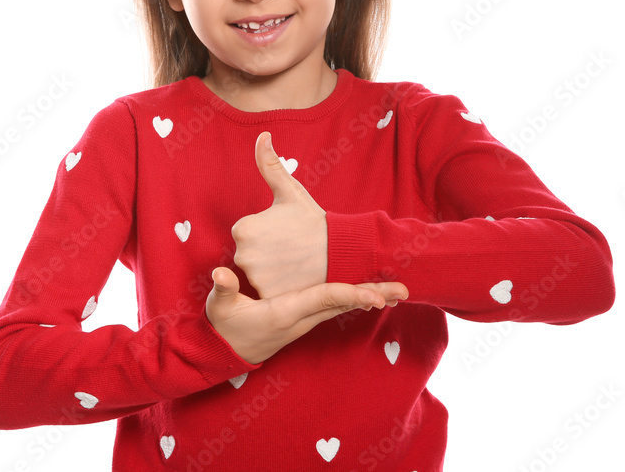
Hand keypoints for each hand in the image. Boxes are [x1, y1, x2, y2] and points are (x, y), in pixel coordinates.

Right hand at [205, 267, 407, 363]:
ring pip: (344, 304)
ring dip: (371, 296)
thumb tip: (220, 272)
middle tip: (404, 289)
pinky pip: (336, 304)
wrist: (225, 353)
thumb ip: (224, 289)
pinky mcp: (305, 316)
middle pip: (344, 303)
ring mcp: (306, 319)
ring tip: (397, 288)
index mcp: (285, 312)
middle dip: (374, 296)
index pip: (323, 299)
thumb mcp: (220, 307)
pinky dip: (356, 297)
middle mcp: (302, 318)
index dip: (350, 294)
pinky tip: (373, 292)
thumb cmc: (224, 326)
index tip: (376, 296)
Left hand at [232, 131, 326, 298]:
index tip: (285, 233)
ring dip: (272, 271)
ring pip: (258, 275)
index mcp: (243, 227)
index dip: (268, 233)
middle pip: (250, 255)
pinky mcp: (268, 296)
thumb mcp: (290, 190)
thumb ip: (269, 164)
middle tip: (291, 248)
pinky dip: (277, 288)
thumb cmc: (314, 220)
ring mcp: (255, 277)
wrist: (342, 251)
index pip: (247, 233)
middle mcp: (242, 253)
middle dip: (268, 253)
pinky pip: (266, 292)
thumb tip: (262, 135)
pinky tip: (294, 279)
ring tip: (294, 263)